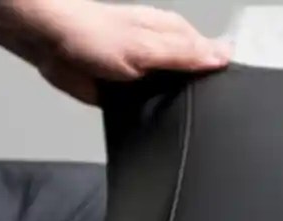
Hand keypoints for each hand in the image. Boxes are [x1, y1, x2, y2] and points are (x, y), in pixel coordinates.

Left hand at [29, 0, 231, 102]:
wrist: (50, 45)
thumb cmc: (92, 34)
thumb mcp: (147, 45)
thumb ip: (185, 54)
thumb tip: (223, 56)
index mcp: (173, 35)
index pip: (211, 57)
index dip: (222, 75)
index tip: (232, 95)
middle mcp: (163, 54)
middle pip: (195, 80)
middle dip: (199, 96)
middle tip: (205, 116)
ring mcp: (148, 75)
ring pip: (173, 98)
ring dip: (174, 109)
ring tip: (180, 122)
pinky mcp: (130, 94)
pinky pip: (149, 110)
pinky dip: (152, 117)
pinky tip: (155, 124)